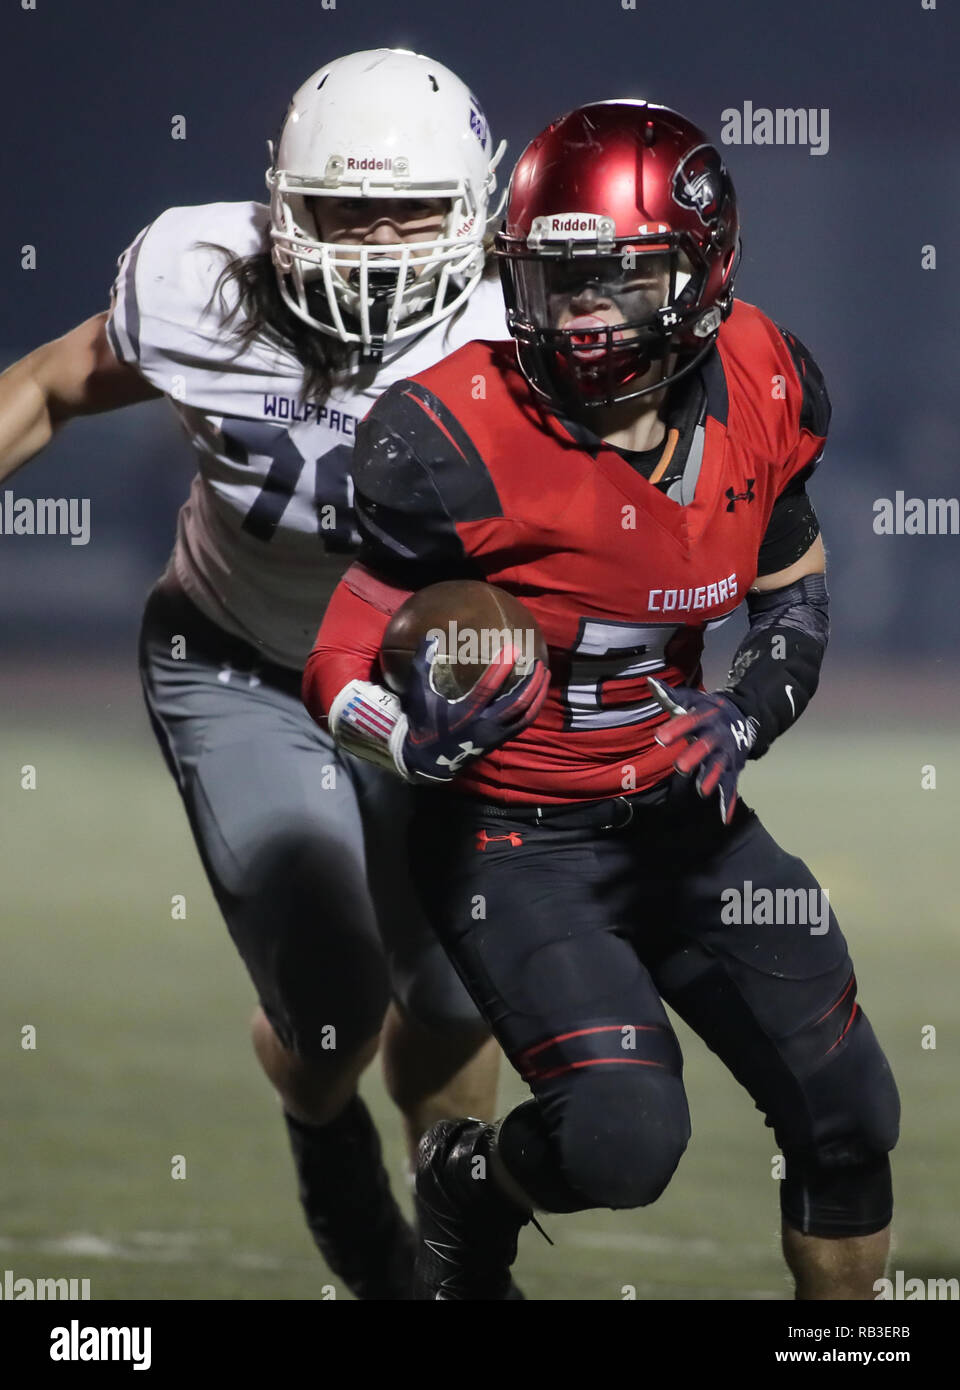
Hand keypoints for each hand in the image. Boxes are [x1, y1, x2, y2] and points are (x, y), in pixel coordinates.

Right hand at [399, 636, 548, 782]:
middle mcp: (485, 725)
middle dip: (530, 681)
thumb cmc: (425, 723)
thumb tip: (430, 638)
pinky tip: (538, 692)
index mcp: (465, 714)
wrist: (432, 761)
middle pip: (517, 702)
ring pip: (525, 713)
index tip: (513, 649)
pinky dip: (534, 706)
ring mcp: (496, 734)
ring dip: (537, 693)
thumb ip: (422, 666)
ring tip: (544, 673)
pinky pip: (524, 723)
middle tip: (537, 660)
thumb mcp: (418, 696)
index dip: (501, 669)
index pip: (488, 689)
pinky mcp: (501, 740)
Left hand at [647, 678, 758, 823]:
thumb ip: (670, 695)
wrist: (741, 716)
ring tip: (702, 791)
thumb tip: (650, 683)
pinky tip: (724, 818)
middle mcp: (718, 736)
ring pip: (719, 767)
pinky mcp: (733, 769)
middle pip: (706, 746)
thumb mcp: (691, 699)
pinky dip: (729, 803)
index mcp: (706, 717)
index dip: (677, 729)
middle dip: (695, 756)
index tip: (660, 738)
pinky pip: (731, 786)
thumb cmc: (706, 709)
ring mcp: (726, 754)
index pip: (690, 721)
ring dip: (712, 778)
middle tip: (680, 767)